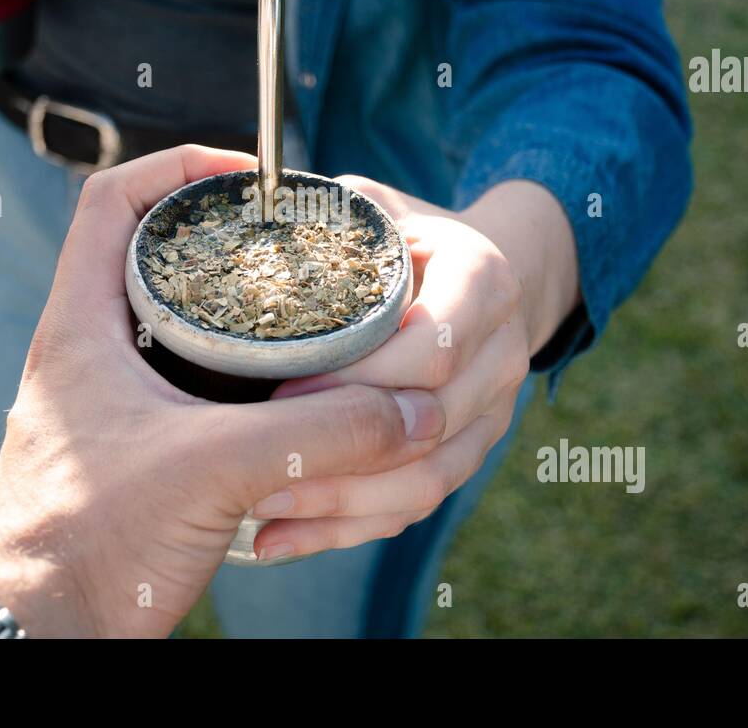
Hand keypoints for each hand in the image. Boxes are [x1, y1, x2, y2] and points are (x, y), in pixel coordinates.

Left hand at [0, 147, 445, 638]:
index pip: (113, 201)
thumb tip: (409, 412)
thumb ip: (318, 435)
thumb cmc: (82, 542)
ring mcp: (114, 405)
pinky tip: (297, 404)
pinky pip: (199, 393)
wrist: (37, 633)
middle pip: (157, 260)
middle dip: (229, 246)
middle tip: (297, 249)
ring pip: (183, 330)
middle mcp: (92, 354)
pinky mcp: (140, 453)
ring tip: (312, 317)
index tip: (249, 173)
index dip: (179, 166)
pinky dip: (250, 389)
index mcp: (82, 326)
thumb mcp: (211, 470)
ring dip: (246, 322)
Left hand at [256, 177, 580, 556]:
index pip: (437, 343)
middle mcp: (503, 353)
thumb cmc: (400, 236)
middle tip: (256, 463)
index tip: (282, 390)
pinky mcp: (466, 454)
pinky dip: (346, 529)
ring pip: (428, 479)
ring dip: (343, 504)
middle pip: (432, 424)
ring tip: (260, 512)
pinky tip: (276, 541)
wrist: (472, 276)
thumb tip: (245, 208)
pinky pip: (414, 505)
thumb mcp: (372, 207)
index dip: (362, 376)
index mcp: (485, 282)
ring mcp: (491, 413)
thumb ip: (324, 214)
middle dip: (343, 449)